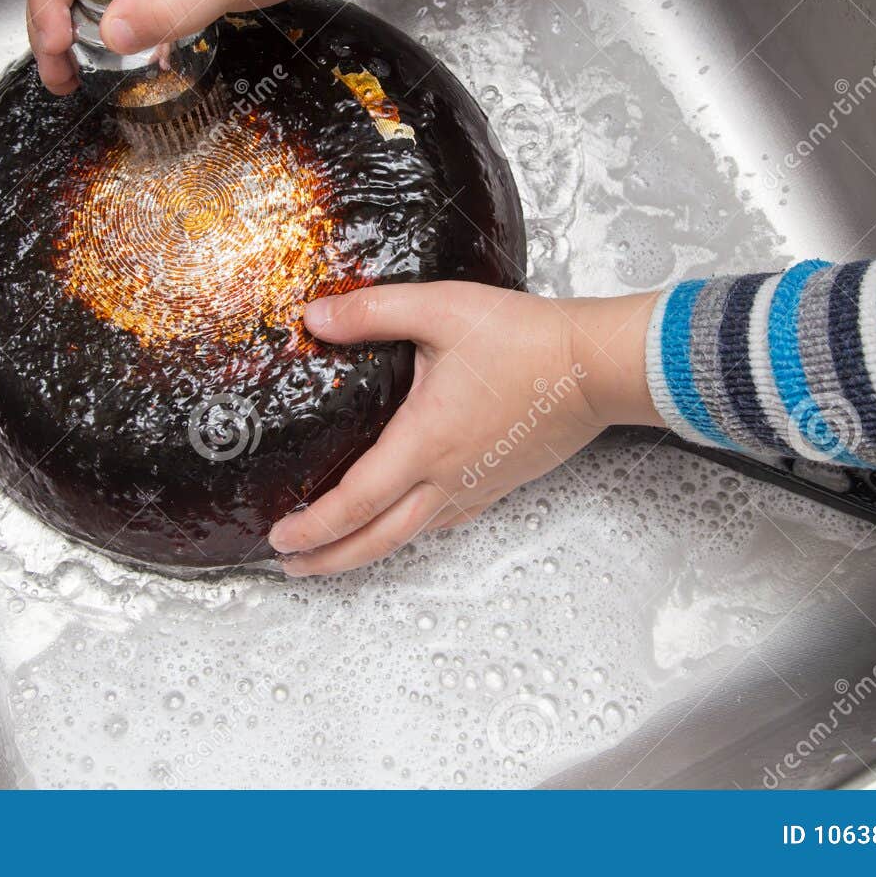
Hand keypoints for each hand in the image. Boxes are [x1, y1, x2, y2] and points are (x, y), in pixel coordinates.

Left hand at [269, 283, 661, 575]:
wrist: (595, 365)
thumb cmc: (527, 340)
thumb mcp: (440, 309)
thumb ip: (372, 312)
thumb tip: (316, 316)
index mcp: (425, 442)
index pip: (355, 502)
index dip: (313, 527)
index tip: (280, 539)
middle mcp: (448, 476)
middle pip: (378, 539)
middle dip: (330, 558)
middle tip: (293, 567)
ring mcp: (476, 485)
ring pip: (411, 535)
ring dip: (367, 550)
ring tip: (335, 553)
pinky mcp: (499, 483)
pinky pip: (445, 521)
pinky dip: (410, 532)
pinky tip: (403, 524)